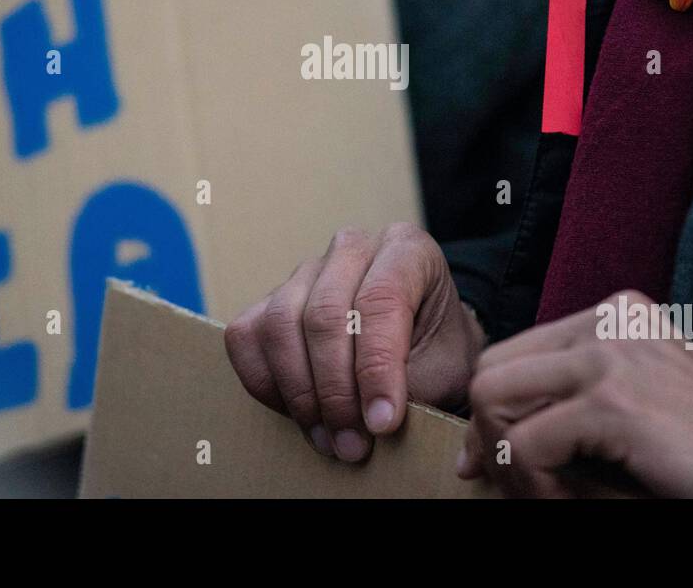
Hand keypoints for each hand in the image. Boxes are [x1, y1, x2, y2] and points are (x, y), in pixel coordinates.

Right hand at [225, 223, 484, 461]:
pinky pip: (247, 337)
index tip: (382, 424)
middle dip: (336, 391)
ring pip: (281, 324)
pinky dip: (266, 384)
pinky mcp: (269, 299)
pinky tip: (300, 415)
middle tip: (353, 445)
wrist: (419, 345)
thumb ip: (411, 386)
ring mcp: (305, 271)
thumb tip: (371, 422)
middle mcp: (351, 248)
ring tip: (329, 440)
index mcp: (406, 249)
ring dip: (301, 394)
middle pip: (325, 314)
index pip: (380, 300)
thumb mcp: (445, 367)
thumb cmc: (435, 352)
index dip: (376, 368)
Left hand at [458, 289, 692, 497]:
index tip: (497, 457)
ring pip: (494, 399)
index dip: (495, 409)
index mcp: (611, 314)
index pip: (515, 352)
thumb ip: (572, 393)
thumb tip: (489, 437)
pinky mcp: (609, 401)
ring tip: (540, 490)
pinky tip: (563, 499)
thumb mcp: (630, 395)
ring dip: (506, 458)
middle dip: (487, 431)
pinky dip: (532, 482)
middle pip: (493, 369)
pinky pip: (526, 444)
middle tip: (505, 478)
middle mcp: (604, 321)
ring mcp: (606, 356)